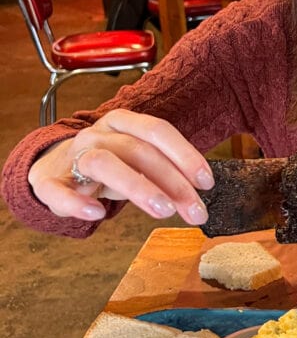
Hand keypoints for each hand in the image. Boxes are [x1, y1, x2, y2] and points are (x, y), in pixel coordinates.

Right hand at [27, 109, 213, 224]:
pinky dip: (76, 203)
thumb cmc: (106, 166)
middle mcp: (98, 134)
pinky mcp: (49, 182)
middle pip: (137, 150)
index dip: (185, 154)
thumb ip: (165, 176)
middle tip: (195, 210)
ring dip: (137, 186)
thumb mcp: (137, 163)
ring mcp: (73, 156)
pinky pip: (58, 190)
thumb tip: (196, 198)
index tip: (206, 182)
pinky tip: (96, 214)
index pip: (156, 130)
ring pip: (104, 163)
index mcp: (122, 122)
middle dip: (172, 181)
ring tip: (163, 210)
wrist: (54, 169)